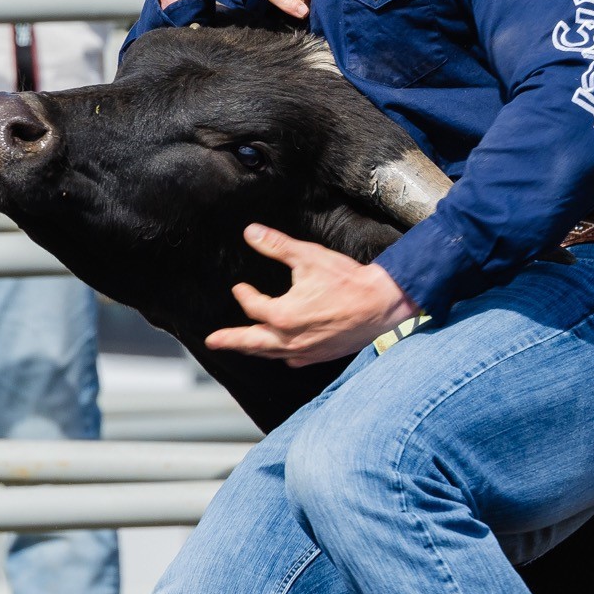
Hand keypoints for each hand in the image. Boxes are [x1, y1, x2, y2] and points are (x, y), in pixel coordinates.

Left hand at [204, 225, 419, 366]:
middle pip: (252, 342)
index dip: (244, 295)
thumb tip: (251, 233)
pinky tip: (280, 353)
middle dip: (230, 341)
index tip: (239, 287)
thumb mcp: (308, 257)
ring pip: (270, 354)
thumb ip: (276, 246)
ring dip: (253, 349)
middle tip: (213, 342)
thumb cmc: (346, 280)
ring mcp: (305, 351)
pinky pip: (293, 360)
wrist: (381, 303)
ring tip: (240, 347)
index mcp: (283, 315)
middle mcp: (290, 339)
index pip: (253, 306)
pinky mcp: (320, 355)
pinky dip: (280, 356)